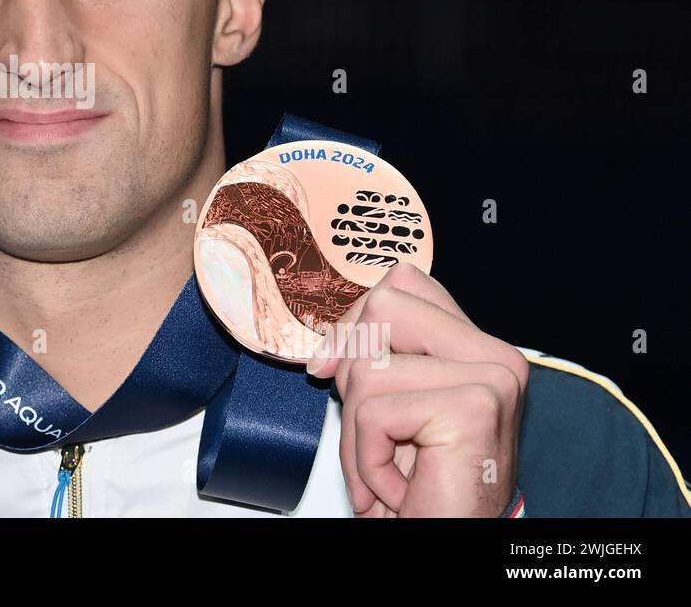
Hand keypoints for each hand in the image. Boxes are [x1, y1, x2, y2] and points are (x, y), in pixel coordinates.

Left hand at [305, 261, 529, 516]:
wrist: (446, 539)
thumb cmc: (419, 483)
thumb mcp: (387, 402)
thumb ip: (370, 355)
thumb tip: (326, 350)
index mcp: (475, 344)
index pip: (402, 284)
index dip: (356, 320)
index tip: (334, 368)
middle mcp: (495, 354)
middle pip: (383, 306)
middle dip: (352, 374)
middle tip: (372, 432)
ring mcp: (490, 377)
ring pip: (367, 367)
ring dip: (357, 435)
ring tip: (387, 469)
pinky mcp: (472, 408)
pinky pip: (373, 413)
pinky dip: (367, 460)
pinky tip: (398, 488)